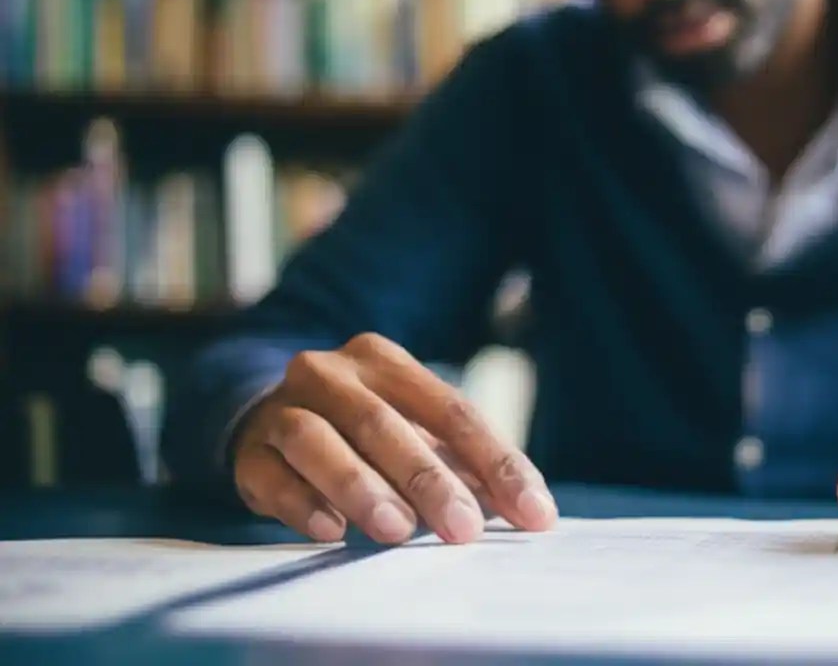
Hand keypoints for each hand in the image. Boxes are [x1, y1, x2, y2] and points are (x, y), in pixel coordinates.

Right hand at [231, 333, 557, 544]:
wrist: (268, 419)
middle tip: (463, 529)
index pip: (452, 410)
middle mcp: (331, 374)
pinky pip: (270, 473)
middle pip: (384, 423)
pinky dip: (302, 502)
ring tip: (396, 529)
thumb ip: (467, 467)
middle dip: (429, 479)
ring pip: (318, 439)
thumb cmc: (364, 434)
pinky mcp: (249, 450)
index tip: (533, 513)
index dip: (497, 463)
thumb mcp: (418, 435)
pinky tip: (331, 530)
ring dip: (360, 486)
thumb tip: (527, 510)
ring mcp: (283, 408)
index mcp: (386, 362)